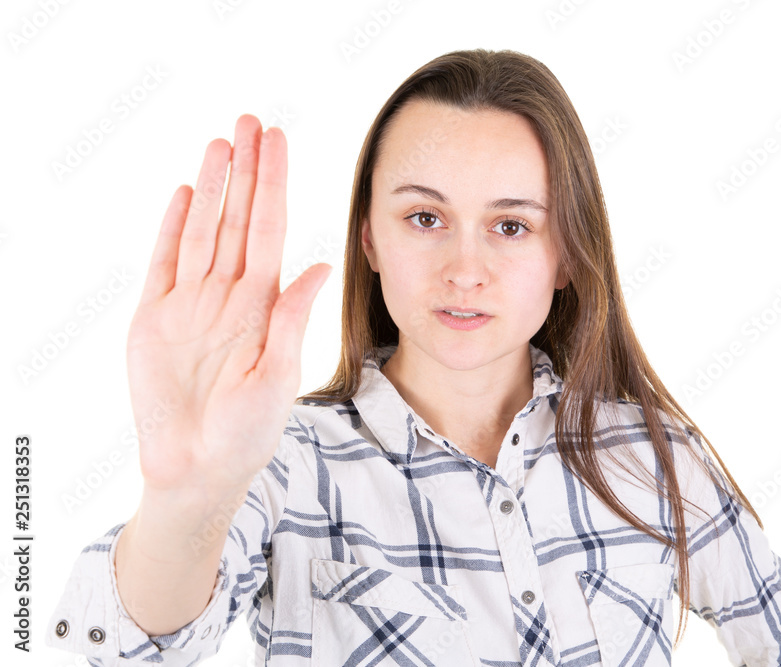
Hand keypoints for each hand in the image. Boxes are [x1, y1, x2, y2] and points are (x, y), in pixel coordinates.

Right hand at [125, 114, 330, 497]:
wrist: (197, 468)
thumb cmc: (246, 432)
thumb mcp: (278, 375)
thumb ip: (292, 318)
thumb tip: (321, 266)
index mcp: (263, 303)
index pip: (270, 228)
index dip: (273, 184)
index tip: (278, 141)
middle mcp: (230, 294)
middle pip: (238, 217)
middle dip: (246, 169)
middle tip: (249, 120)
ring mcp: (191, 302)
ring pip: (204, 230)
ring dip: (213, 186)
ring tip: (221, 142)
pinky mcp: (154, 317)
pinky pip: (164, 262)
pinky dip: (173, 227)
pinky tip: (188, 193)